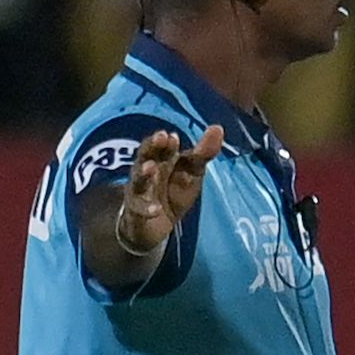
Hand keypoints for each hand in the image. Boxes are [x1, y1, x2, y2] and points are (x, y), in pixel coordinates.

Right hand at [116, 124, 223, 255]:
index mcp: (161, 159)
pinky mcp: (135, 212)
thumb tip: (218, 127)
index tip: (174, 136)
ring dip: (144, 173)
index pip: (162, 146)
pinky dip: (146, 209)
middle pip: (146, 156)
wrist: (155, 226)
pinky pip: (139, 209)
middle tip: (161, 137)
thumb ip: (203, 153)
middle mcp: (146, 172)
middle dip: (152, 147)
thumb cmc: (173, 193)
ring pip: (138, 180)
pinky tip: (156, 209)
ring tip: (150, 167)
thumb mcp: (192, 173)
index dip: (167, 141)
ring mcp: (139, 192)